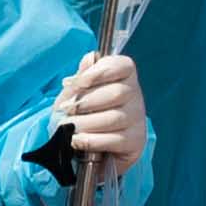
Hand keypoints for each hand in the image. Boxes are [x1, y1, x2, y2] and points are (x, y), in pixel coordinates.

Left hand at [56, 45, 146, 163]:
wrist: (83, 147)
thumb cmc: (80, 114)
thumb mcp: (74, 94)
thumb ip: (81, 77)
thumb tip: (90, 58)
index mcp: (124, 76)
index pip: (122, 65)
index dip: (98, 73)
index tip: (76, 83)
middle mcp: (135, 95)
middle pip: (117, 93)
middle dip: (87, 102)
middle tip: (67, 109)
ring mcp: (138, 119)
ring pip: (114, 118)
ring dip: (85, 123)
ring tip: (69, 127)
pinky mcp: (136, 141)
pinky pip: (115, 140)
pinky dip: (91, 140)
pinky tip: (76, 140)